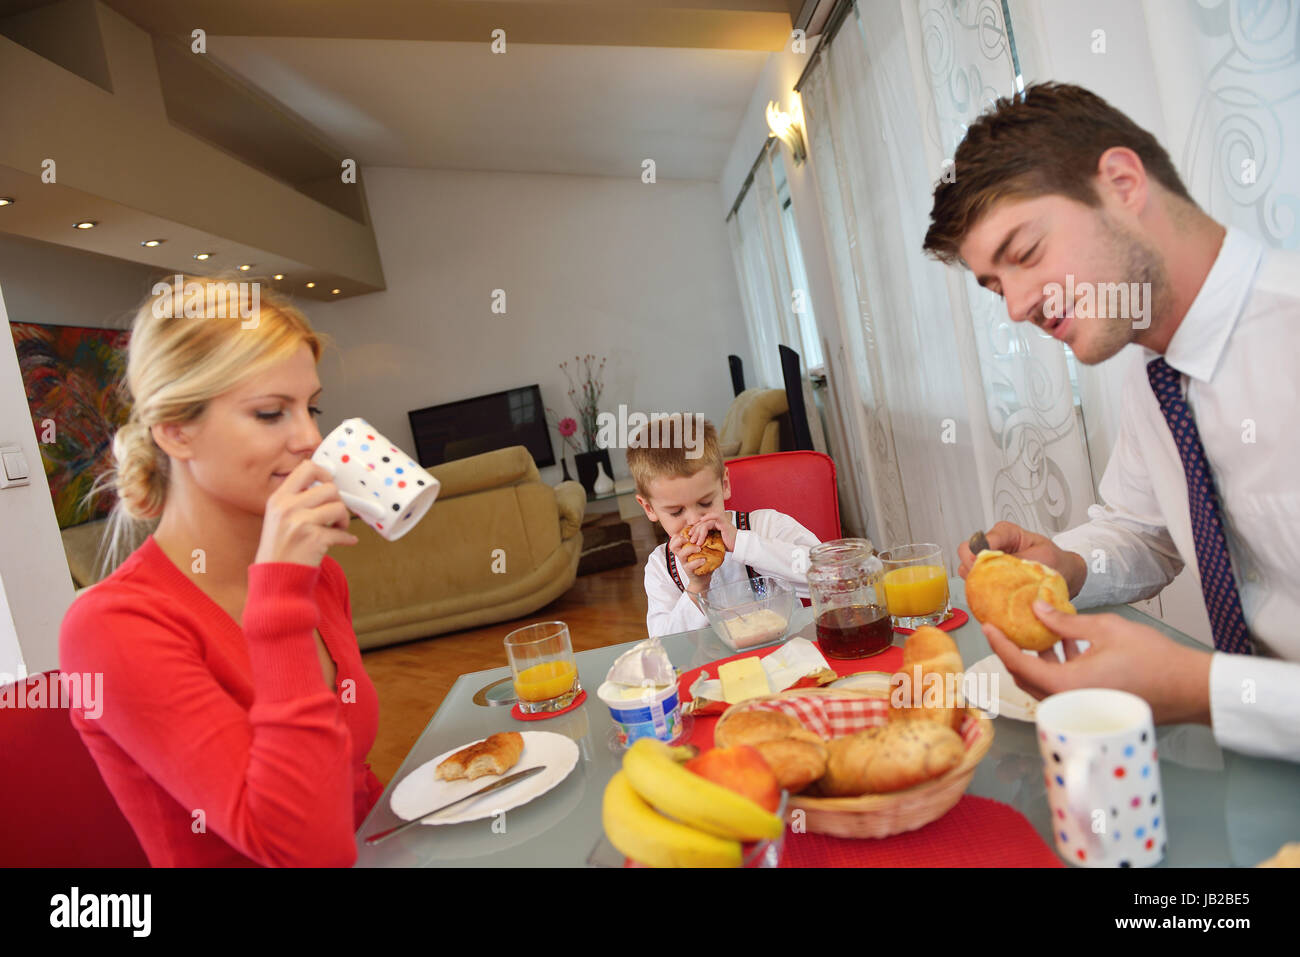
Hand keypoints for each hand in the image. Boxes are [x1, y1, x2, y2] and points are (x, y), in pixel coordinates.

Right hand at [255, 460, 359, 567]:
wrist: (276, 578)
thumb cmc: (281, 547)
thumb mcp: (278, 517)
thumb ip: (296, 499)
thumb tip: (328, 483)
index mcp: (279, 498)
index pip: (306, 468)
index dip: (324, 473)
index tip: (328, 485)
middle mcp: (287, 507)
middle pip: (330, 488)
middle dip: (338, 502)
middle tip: (335, 515)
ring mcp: (300, 523)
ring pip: (339, 507)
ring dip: (344, 519)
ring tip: (336, 528)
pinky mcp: (314, 539)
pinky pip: (342, 532)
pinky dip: (347, 538)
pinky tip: (344, 541)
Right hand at [669, 528, 713, 593]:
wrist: (703, 578)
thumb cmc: (702, 561)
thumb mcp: (700, 550)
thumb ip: (701, 541)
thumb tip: (708, 527)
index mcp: (682, 549)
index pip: (674, 539)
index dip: (678, 534)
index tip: (688, 532)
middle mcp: (681, 556)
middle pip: (673, 546)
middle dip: (681, 540)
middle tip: (691, 539)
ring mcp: (684, 563)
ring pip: (681, 554)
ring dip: (690, 549)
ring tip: (700, 548)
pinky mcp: (689, 571)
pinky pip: (690, 566)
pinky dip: (697, 562)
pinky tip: (704, 560)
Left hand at [686, 513, 737, 551]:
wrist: (739, 547)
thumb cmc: (728, 546)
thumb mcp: (714, 543)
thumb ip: (707, 539)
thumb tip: (695, 543)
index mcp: (714, 526)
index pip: (701, 525)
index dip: (694, 530)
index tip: (689, 536)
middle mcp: (717, 522)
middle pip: (702, 524)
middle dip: (695, 532)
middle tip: (691, 540)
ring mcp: (720, 521)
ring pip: (705, 523)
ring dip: (699, 532)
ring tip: (696, 542)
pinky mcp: (724, 522)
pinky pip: (715, 517)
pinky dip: (708, 517)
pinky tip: (702, 524)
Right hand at [958, 520, 1086, 596]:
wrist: (1064, 576)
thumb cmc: (1055, 562)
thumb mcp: (1042, 557)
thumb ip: (1018, 560)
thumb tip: (997, 569)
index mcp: (1006, 533)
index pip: (981, 539)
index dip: (981, 552)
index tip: (988, 563)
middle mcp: (993, 546)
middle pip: (966, 552)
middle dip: (974, 568)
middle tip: (990, 580)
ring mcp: (987, 562)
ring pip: (966, 570)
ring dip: (977, 581)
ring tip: (995, 589)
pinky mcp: (987, 578)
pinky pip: (972, 585)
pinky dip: (980, 592)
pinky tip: (994, 597)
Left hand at [982, 600, 1212, 725]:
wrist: (1189, 687)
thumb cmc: (1154, 659)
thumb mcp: (1105, 628)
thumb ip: (1065, 621)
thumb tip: (1037, 608)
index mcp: (1067, 685)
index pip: (1018, 664)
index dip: (1000, 644)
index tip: (987, 626)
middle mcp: (1069, 703)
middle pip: (1025, 678)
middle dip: (1014, 652)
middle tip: (1007, 627)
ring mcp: (1081, 709)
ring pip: (1043, 684)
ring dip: (1037, 659)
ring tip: (1040, 630)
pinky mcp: (1092, 708)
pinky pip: (1062, 689)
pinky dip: (1056, 668)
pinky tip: (1066, 644)